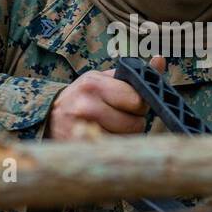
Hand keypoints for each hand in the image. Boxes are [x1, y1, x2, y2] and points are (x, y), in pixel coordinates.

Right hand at [46, 56, 165, 139]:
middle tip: (119, 118)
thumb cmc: (84, 97)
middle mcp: (86, 105)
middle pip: (135, 124)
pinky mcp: (80, 148)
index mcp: (94, 83)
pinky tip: (103, 139)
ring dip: (125, 137)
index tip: (130, 105)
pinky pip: (114, 151)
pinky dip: (114, 148)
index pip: (137, 101)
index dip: (139, 105)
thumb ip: (134, 74)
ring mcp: (81, 129)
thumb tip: (160, 60)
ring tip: (110, 128)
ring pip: (127, 140)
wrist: (50, 117)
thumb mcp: (104, 80)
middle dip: (133, 123)